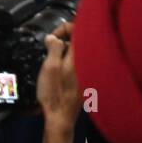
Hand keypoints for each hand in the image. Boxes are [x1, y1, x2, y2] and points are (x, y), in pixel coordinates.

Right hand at [37, 23, 80, 142]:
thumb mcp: (49, 66)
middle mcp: (91, 57)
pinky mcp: (89, 74)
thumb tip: (53, 37)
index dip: (63, 28)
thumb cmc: (54, 91)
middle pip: (82, 37)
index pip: (79, 27)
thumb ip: (54, 47)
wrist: (61, 115)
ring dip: (68, 48)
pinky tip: (62, 67)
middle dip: (66, 37)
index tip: (51, 38)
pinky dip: (72, 57)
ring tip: (55, 57)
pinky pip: (82, 58)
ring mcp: (91, 66)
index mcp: (81, 53)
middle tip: (52, 45)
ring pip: (81, 48)